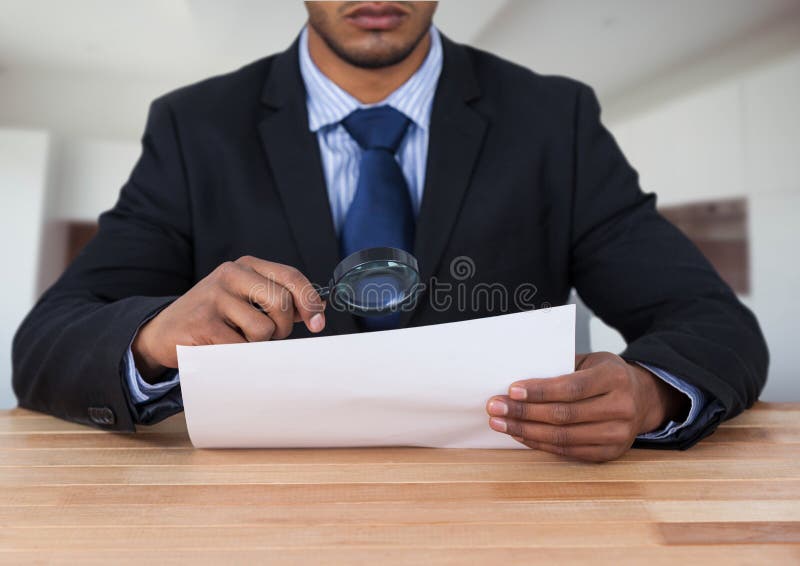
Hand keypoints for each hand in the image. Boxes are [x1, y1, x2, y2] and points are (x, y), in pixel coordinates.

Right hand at [132, 256, 324, 380]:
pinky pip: (241, 347)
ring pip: (263, 329)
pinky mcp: (203, 322)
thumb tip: (316, 311)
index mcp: (246, 266)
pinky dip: (239, 355)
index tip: (318, 324)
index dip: (309, 302)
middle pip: (281, 303)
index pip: (290, 277)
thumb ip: (279, 302)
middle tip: (267, 337)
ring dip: (258, 344)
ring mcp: (214, 296)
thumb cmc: (214, 318)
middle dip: (282, 328)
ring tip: (239, 340)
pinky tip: (223, 348)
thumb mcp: (246, 300)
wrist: (164, 331)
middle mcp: (230, 274)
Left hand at [485, 352, 688, 461]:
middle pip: (564, 415)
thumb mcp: (590, 360)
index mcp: (615, 377)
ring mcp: (619, 434)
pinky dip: (540, 444)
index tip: (511, 390)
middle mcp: (621, 407)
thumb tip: (518, 377)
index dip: (540, 391)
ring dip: (525, 431)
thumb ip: (560, 367)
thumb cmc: (606, 375)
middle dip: (523, 412)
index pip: (572, 387)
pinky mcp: (610, 453)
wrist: (642, 398)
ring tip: (500, 423)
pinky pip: (568, 451)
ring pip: (563, 437)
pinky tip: (520, 434)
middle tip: (495, 407)